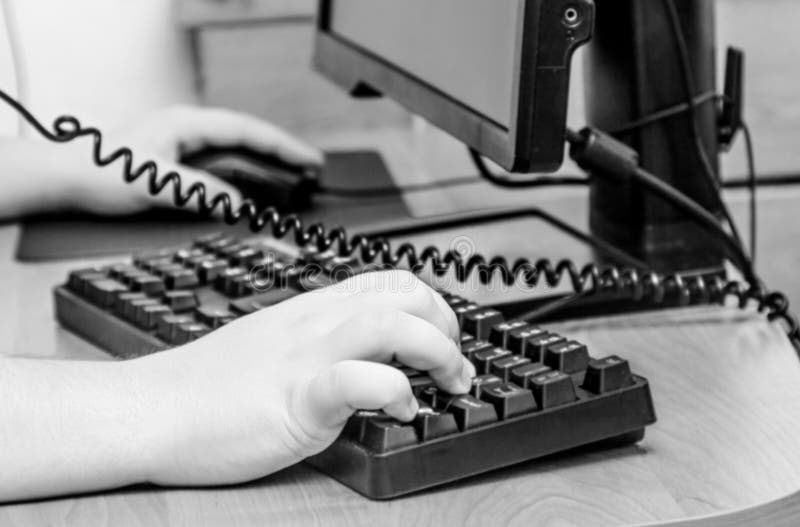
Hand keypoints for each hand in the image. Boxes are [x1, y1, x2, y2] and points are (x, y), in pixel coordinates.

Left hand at [63, 105, 323, 215]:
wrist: (67, 179)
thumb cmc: (101, 172)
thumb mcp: (156, 184)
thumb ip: (200, 192)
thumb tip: (238, 203)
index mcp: (188, 124)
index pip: (248, 131)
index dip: (283, 146)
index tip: (310, 160)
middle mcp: (189, 129)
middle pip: (248, 136)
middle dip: (281, 152)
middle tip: (310, 170)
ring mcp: (184, 143)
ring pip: (236, 149)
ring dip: (264, 162)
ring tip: (291, 177)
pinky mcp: (178, 159)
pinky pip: (222, 162)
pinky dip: (244, 173)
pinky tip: (253, 186)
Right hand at [131, 270, 473, 486]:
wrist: (153, 408)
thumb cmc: (208, 386)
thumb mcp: (275, 345)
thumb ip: (322, 344)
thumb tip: (368, 363)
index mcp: (314, 309)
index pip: (392, 282)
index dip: (435, 306)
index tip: (445, 339)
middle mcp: (317, 322)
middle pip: (407, 294)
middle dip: (450, 327)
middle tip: (457, 366)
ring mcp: (307, 355)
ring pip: (394, 324)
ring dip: (439, 352)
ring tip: (449, 384)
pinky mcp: (296, 396)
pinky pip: (359, 379)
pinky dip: (395, 392)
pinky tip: (401, 411)